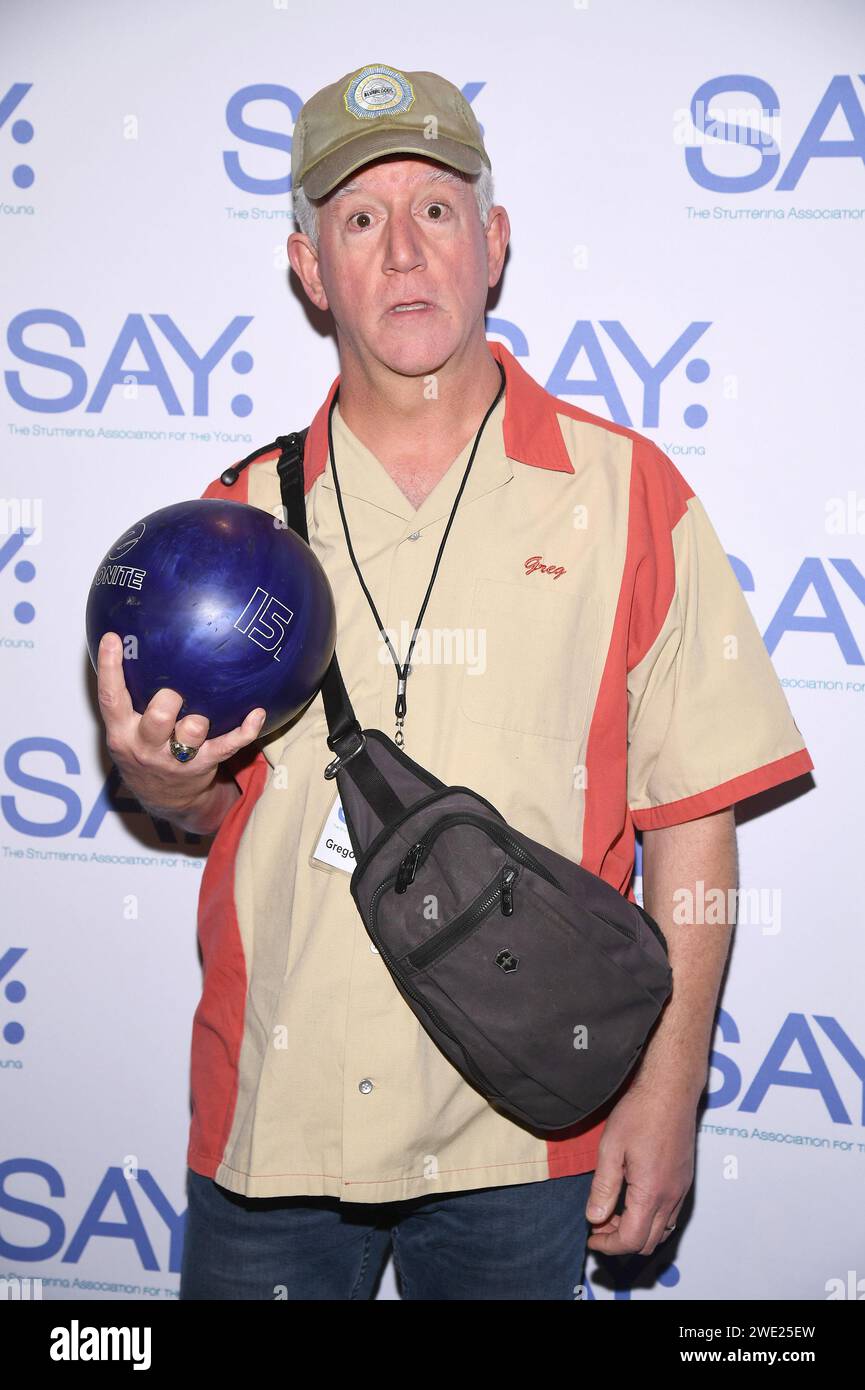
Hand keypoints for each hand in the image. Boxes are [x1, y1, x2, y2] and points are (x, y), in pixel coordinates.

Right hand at [96, 631, 265, 813]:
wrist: (162, 799)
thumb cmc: (144, 750)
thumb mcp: (124, 729)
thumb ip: (127, 696)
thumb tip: (129, 642)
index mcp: (122, 732)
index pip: (110, 698)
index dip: (110, 668)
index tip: (114, 638)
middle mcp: (145, 747)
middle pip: (157, 719)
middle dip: (168, 701)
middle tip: (173, 692)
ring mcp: (175, 759)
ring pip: (192, 733)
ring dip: (200, 719)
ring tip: (204, 713)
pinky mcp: (203, 765)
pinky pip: (229, 745)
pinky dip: (245, 730)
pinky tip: (258, 712)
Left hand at [584, 1079, 696, 1255]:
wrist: (671, 1090)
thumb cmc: (639, 1113)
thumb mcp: (611, 1148)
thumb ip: (603, 1187)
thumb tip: (594, 1218)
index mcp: (651, 1193)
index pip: (631, 1239)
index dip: (608, 1245)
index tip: (591, 1237)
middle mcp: (671, 1197)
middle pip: (648, 1242)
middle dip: (620, 1241)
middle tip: (599, 1223)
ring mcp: (681, 1190)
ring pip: (662, 1231)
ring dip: (637, 1231)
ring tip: (613, 1211)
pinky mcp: (685, 1180)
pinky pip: (671, 1215)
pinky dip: (651, 1219)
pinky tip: (633, 1198)